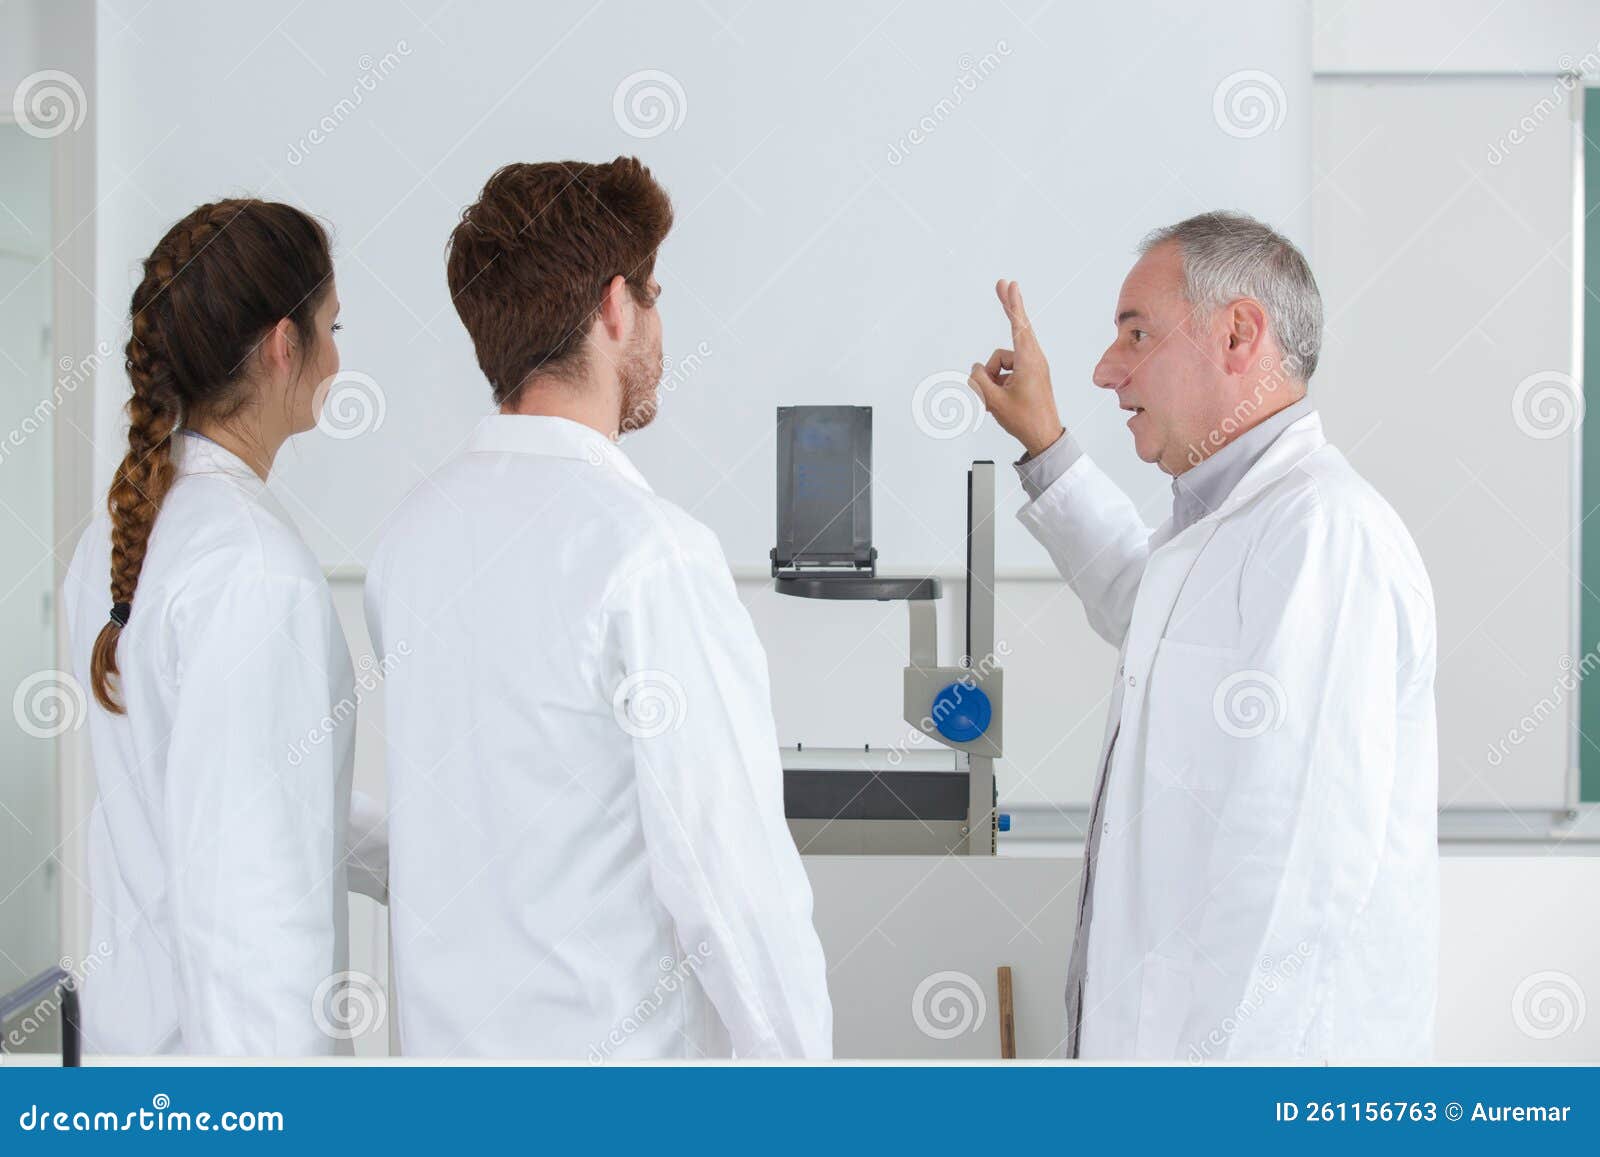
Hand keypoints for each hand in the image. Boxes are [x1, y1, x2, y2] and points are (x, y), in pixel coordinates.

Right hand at [969, 280, 1063, 457]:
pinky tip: (997, 400)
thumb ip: (979, 380)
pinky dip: (997, 382)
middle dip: (1008, 309)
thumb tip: (976, 368)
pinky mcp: (1029, 375)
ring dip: (992, 377)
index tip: (1009, 285)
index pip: (1018, 325)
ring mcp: (1032, 367)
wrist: (1044, 438)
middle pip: (1015, 330)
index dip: (1011, 303)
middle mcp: (1033, 360)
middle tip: (1001, 284)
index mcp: (1028, 362)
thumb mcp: (994, 401)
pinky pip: (1006, 371)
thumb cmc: (1024, 420)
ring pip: (1002, 360)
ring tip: (995, 399)